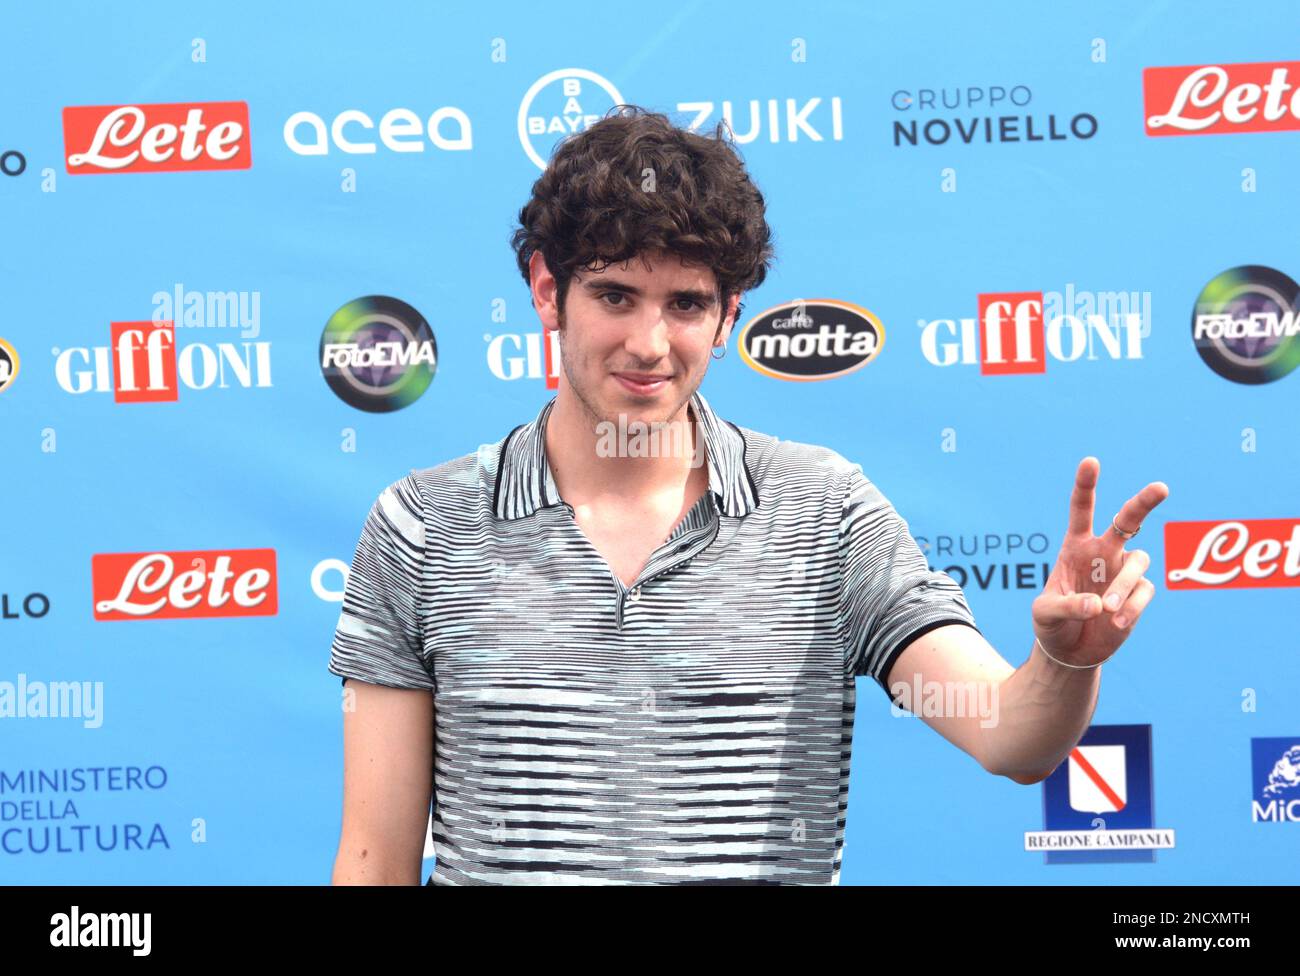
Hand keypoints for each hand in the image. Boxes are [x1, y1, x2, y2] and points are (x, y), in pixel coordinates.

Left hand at [1031, 457, 1169, 667]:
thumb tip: (1098, 605)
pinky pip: (1145, 592)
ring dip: (1124, 583)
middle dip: (1144, 502)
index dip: (1086, 485)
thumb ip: (1066, 606)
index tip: (1091, 462)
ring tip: (1107, 610)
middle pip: (1129, 519)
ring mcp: (1123, 572)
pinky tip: (1116, 623)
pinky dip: (1132, 607)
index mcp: (1075, 547)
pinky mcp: (1138, 595)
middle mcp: (1103, 553)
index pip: (1082, 510)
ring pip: (1139, 560)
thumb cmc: (1051, 624)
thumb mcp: (1044, 614)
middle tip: (1161, 487)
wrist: (1069, 651)